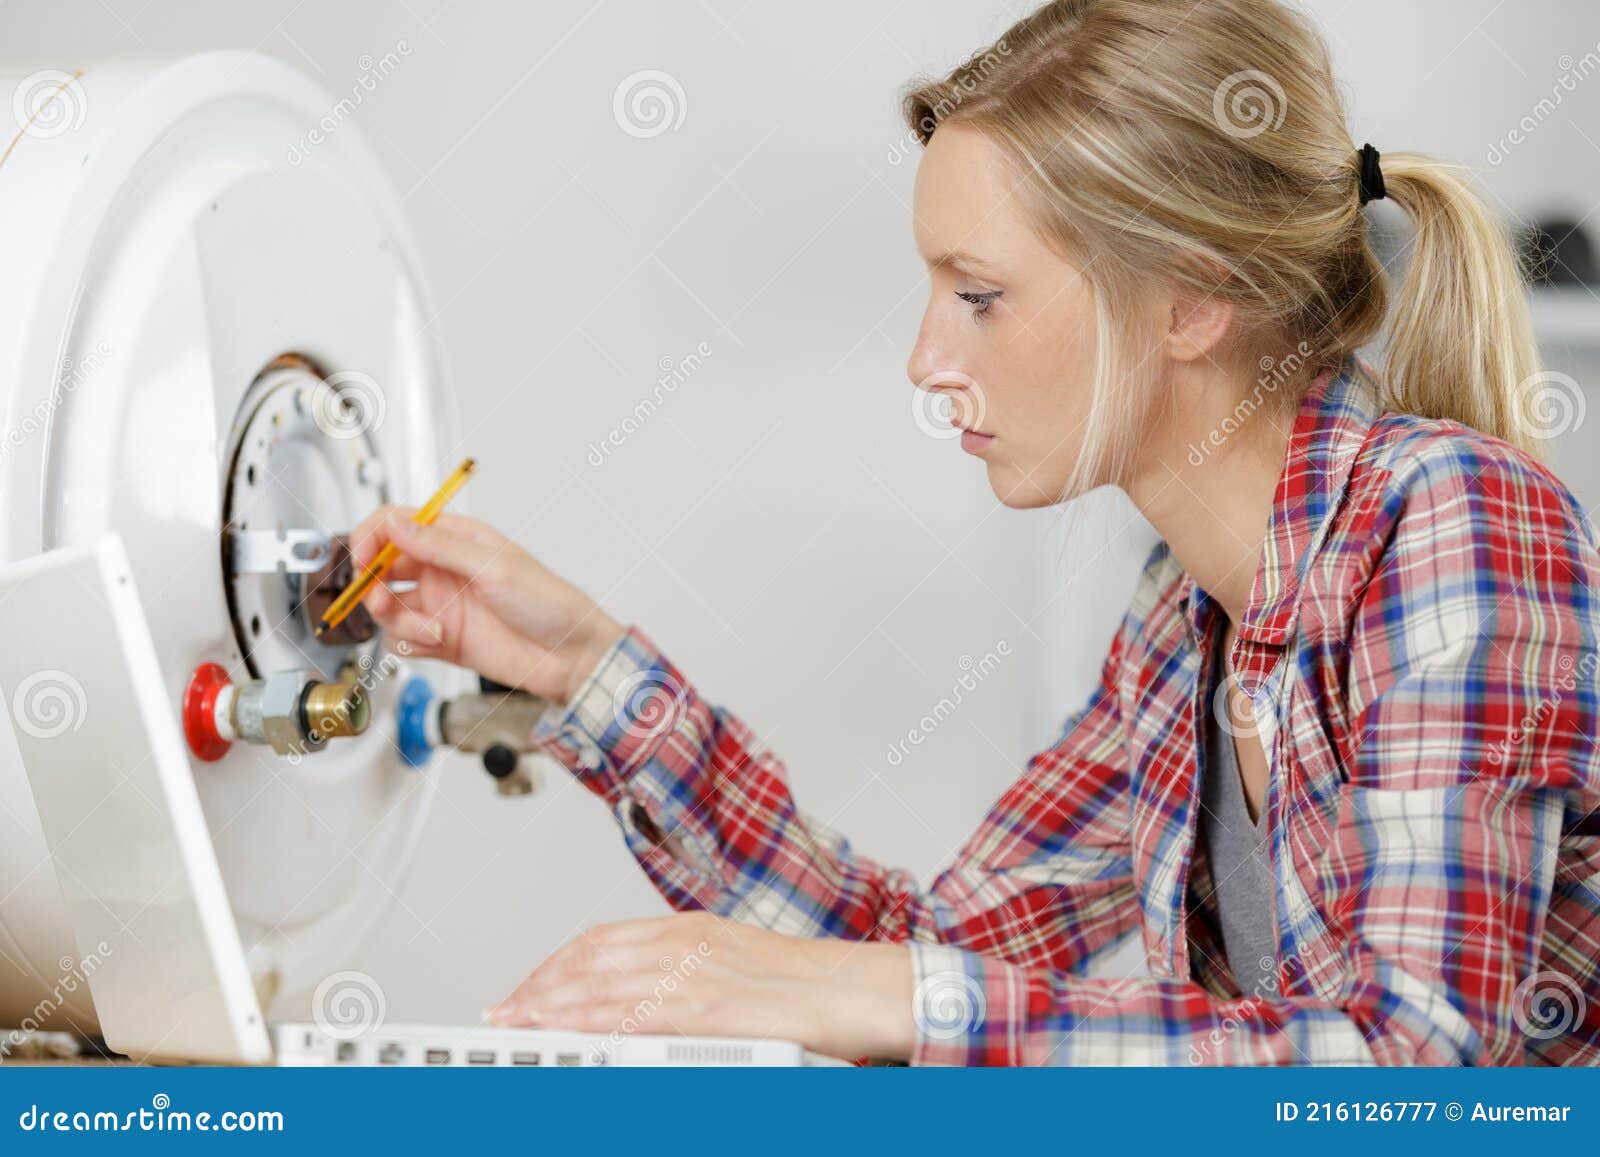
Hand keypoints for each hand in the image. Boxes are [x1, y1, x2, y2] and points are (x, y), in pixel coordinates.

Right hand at [349, 504, 624, 703]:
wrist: (570, 656)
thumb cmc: (548, 602)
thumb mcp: (493, 567)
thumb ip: (440, 546)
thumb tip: (396, 522)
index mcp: (455, 539)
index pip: (394, 526)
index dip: (371, 540)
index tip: (363, 561)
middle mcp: (442, 570)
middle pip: (382, 568)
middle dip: (373, 584)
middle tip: (381, 600)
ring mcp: (441, 605)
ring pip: (388, 608)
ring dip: (399, 619)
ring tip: (431, 629)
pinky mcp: (442, 640)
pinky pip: (404, 639)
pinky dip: (411, 642)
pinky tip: (438, 642)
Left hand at [485, 912, 915, 1061]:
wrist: (858, 986)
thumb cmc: (810, 981)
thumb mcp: (737, 963)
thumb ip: (689, 975)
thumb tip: (650, 1000)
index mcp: (691, 928)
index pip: (604, 941)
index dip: (558, 964)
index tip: (529, 986)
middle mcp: (685, 942)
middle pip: (590, 959)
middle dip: (540, 985)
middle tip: (504, 1010)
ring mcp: (694, 973)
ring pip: (601, 984)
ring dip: (551, 1005)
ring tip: (516, 1024)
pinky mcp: (708, 1007)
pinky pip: (634, 1015)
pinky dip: (591, 1025)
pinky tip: (567, 1036)